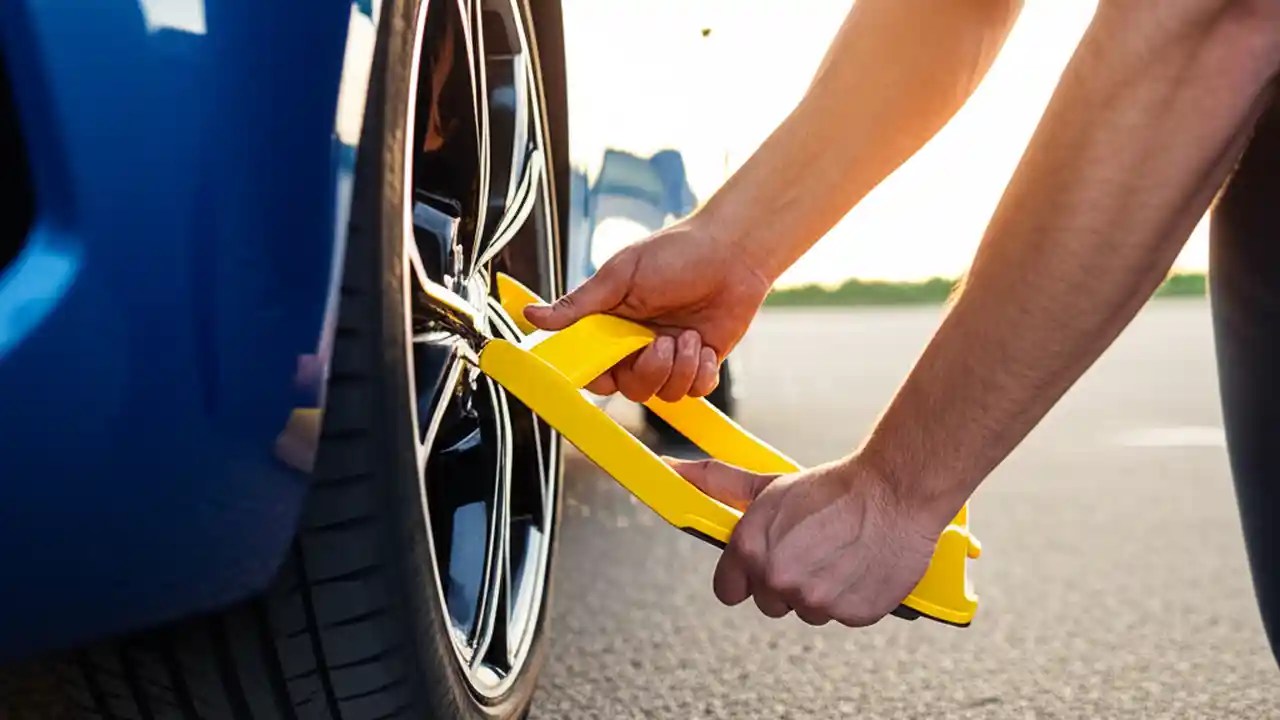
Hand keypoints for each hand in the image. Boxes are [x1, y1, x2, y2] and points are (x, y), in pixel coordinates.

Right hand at [524, 217, 771, 401]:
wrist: (732, 251)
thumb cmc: (676, 253)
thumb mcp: (620, 276)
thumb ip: (578, 305)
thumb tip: (530, 316)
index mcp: (612, 326)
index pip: (591, 367)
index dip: (594, 374)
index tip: (605, 365)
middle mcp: (639, 346)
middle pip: (629, 388)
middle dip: (648, 371)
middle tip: (661, 341)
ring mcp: (671, 357)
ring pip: (664, 394)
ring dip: (679, 368)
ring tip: (690, 336)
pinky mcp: (702, 363)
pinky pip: (695, 391)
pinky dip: (702, 373)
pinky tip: (706, 345)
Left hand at [670, 456, 945, 626]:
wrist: (894, 490)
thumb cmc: (832, 488)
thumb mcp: (769, 487)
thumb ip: (719, 485)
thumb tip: (674, 469)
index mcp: (752, 550)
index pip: (728, 591)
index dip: (745, 576)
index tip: (763, 563)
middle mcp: (779, 579)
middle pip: (769, 603)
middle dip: (786, 582)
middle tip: (811, 549)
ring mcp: (817, 600)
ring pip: (808, 611)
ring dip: (820, 591)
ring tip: (839, 553)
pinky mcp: (853, 614)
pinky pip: (843, 616)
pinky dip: (851, 597)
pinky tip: (858, 565)